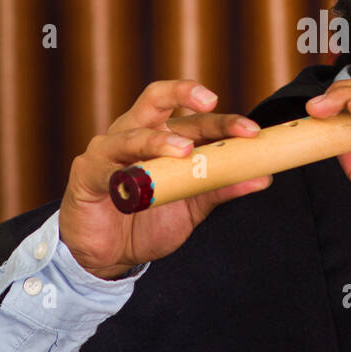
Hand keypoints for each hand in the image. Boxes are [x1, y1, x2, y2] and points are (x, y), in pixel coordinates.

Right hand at [60, 80, 270, 277]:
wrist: (109, 256)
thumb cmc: (147, 221)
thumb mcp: (192, 205)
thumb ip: (221, 187)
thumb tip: (263, 176)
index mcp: (162, 136)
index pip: (194, 117)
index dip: (223, 119)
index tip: (251, 131)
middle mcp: (134, 132)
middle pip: (158, 100)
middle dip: (185, 96)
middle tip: (213, 104)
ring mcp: (108, 150)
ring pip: (133, 133)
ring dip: (158, 141)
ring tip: (183, 151)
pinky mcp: (87, 173)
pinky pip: (106, 169)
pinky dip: (123, 175)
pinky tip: (134, 183)